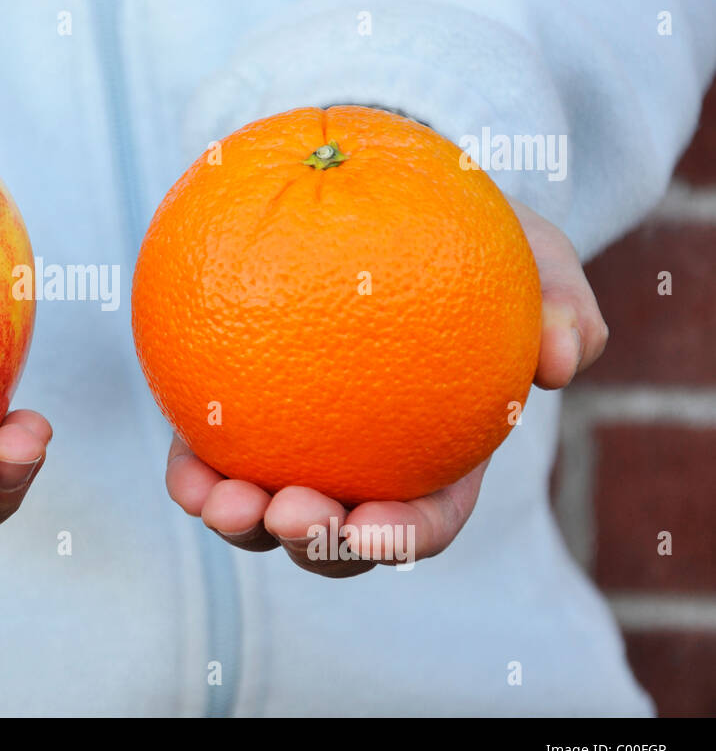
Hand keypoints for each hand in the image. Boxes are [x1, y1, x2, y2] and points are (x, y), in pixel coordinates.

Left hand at [166, 198, 606, 576]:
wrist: (381, 203)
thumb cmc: (467, 240)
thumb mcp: (532, 257)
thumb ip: (562, 303)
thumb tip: (564, 362)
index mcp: (435, 456)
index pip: (424, 519)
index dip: (400, 539)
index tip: (374, 532)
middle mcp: (361, 468)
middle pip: (337, 540)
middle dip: (311, 547)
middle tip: (287, 515)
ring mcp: (295, 448)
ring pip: (264, 513)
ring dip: (239, 522)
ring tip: (217, 502)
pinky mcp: (237, 416)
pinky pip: (209, 458)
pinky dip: (194, 474)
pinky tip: (185, 466)